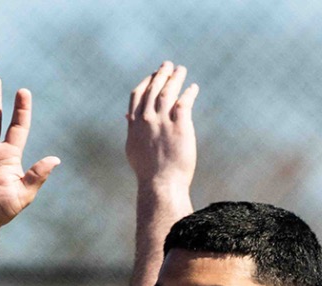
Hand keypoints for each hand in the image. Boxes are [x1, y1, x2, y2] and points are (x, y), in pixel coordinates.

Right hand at [127, 62, 198, 188]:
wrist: (160, 183)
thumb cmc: (148, 171)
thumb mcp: (132, 148)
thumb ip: (131, 129)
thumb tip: (128, 118)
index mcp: (134, 123)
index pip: (138, 95)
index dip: (146, 82)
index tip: (153, 75)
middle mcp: (147, 118)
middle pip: (154, 89)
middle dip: (161, 74)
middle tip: (168, 65)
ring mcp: (163, 121)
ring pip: (168, 91)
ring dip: (175, 78)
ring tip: (181, 69)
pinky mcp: (180, 126)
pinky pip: (184, 102)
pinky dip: (189, 92)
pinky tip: (193, 88)